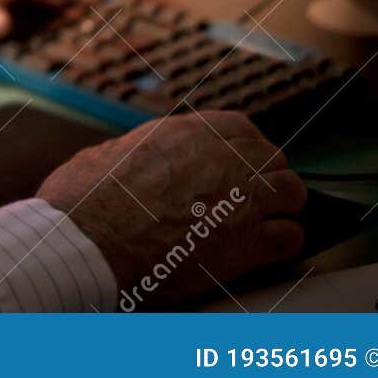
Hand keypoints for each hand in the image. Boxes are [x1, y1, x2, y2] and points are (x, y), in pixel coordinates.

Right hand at [38, 112, 307, 309]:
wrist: (86, 241)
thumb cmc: (84, 200)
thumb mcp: (108, 153)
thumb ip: (140, 152)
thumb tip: (138, 157)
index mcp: (186, 134)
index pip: (240, 127)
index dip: (244, 147)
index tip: (239, 163)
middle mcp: (220, 159)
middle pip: (272, 157)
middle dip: (266, 176)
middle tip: (254, 196)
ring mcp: (239, 200)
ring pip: (292, 192)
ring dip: (281, 207)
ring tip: (268, 220)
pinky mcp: (246, 244)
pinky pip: (290, 237)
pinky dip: (282, 244)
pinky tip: (267, 249)